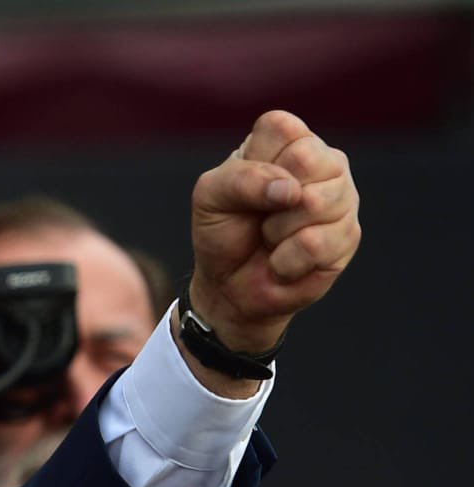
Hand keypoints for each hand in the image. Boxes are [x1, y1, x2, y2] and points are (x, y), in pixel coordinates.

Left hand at [188, 110, 359, 357]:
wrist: (229, 286)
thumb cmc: (222, 232)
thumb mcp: (210, 197)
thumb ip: (240, 179)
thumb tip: (290, 190)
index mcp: (287, 141)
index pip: (282, 128)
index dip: (256, 163)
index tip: (244, 188)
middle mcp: (323, 161)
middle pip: (307, 158)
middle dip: (269, 199)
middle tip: (261, 215)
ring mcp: (342, 197)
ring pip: (316, 202)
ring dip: (278, 231)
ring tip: (272, 238)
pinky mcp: (349, 236)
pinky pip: (316, 243)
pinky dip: (287, 260)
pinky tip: (285, 261)